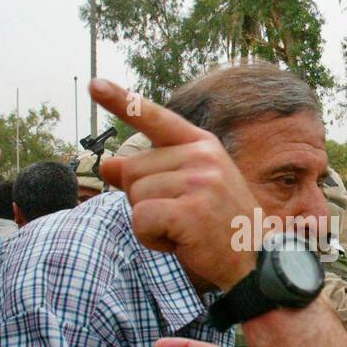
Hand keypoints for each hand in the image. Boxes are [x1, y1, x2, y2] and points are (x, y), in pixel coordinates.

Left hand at [89, 79, 256, 290]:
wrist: (252, 263)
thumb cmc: (215, 226)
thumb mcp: (184, 191)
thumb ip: (148, 174)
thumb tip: (107, 165)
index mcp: (202, 144)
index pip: (156, 118)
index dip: (122, 101)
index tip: (94, 84)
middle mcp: (203, 156)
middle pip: (133, 169)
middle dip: (145, 199)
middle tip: (181, 216)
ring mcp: (200, 181)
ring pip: (135, 197)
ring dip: (150, 223)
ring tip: (184, 231)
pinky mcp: (191, 210)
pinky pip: (140, 219)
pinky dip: (151, 238)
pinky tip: (181, 243)